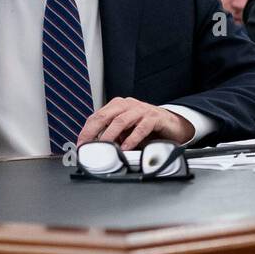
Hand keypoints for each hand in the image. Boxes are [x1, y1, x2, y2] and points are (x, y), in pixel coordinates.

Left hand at [77, 97, 194, 148]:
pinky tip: (126, 148)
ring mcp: (142, 110)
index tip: (81, 144)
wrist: (173, 124)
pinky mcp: (155, 117)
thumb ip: (113, 136)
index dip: (87, 130)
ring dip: (110, 135)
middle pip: (105, 116)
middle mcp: (128, 105)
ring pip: (121, 120)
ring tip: (104, 147)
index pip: (97, 116)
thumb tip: (96, 148)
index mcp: (118, 106)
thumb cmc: (147, 127)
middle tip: (88, 145)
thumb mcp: (126, 131)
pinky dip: (132, 139)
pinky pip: (141, 128)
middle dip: (93, 131)